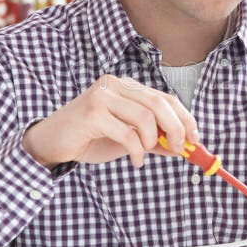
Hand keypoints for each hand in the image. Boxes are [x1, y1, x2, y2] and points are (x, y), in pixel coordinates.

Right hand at [22, 74, 198, 168]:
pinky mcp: (92, 113)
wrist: (51, 143)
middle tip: (180, 149)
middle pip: (160, 104)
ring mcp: (103, 96)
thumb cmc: (89, 139)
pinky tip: (135, 161)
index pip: (166, 98)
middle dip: (176, 129)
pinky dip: (137, 151)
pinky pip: (127, 133)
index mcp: (126, 87)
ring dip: (152, 142)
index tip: (195, 139)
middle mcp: (115, 85)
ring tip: (144, 155)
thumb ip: (154, 140)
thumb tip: (183, 148)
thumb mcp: (127, 139)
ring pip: (146, 117)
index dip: (185, 118)